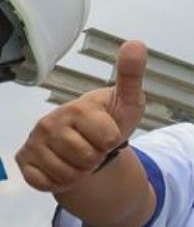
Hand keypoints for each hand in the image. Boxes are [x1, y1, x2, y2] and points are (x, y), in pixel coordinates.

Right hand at [15, 39, 148, 192]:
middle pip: (88, 158)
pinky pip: (46, 183)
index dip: (113, 141)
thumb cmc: (110, 120)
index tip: (108, 133)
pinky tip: (62, 167)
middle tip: (93, 147)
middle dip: (97, 158)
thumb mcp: (128, 102)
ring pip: (68, 174)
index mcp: (78, 108)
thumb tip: (136, 42)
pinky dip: (59, 183)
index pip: (108, 138)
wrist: (88, 142)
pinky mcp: (25, 160)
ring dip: (80, 172)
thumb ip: (131, 76)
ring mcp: (35, 141)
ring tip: (80, 157)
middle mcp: (50, 122)